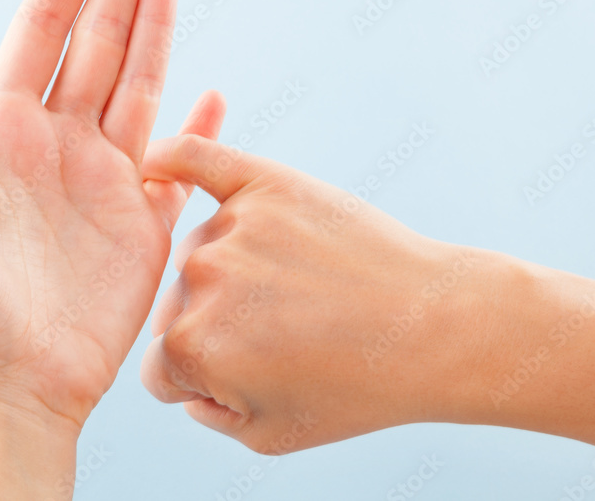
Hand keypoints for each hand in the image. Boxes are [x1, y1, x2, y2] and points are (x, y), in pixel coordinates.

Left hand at [0, 0, 223, 433]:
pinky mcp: (141, 227)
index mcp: (3, 134)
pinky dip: (198, 129)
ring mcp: (103, 184)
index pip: (40, 33)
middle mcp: (55, 148)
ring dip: (154, 27)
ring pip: (137, 85)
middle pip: (94, 44)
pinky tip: (212, 94)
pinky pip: (180, 164)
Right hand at [138, 135, 594, 455]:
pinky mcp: (263, 183)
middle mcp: (200, 283)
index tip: (257, 374)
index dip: (205, 380)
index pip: (162, 369)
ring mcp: (231, 228)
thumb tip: (183, 383)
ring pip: (195, 252)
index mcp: (194, 350)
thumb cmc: (360, 386)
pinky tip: (157, 161)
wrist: (437, 326)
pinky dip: (174, 158)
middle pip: (177, 308)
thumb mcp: (272, 435)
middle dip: (216, 326)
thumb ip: (206, 412)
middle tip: (287, 333)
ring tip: (299, 290)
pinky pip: (199, 159)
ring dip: (227, 272)